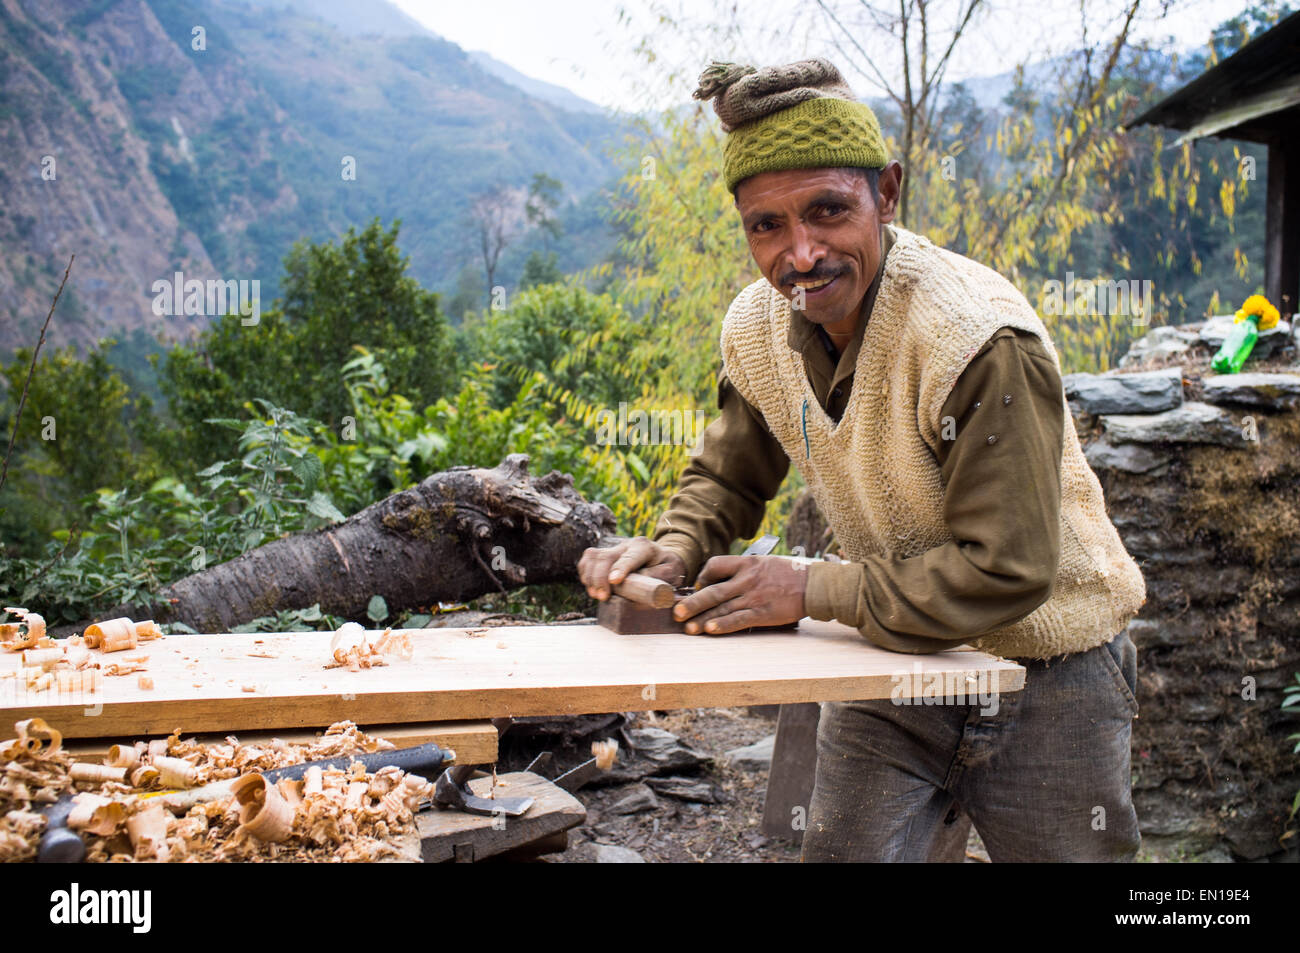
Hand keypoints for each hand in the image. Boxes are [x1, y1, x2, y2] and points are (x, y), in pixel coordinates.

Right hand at [578, 536, 687, 600]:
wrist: (662, 558)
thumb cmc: (667, 567)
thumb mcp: (672, 572)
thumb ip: (660, 576)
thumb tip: (641, 582)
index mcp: (644, 547)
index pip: (630, 557)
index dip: (620, 568)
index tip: (614, 581)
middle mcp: (626, 545)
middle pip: (606, 556)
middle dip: (600, 577)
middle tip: (603, 597)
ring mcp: (614, 548)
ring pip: (593, 556)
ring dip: (590, 577)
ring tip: (596, 594)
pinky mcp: (605, 554)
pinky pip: (588, 559)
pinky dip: (585, 573)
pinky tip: (591, 586)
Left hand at [674, 555, 806, 633]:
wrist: (813, 585)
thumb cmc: (788, 573)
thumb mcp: (763, 563)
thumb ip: (742, 570)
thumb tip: (721, 581)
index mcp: (746, 563)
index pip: (714, 565)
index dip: (701, 577)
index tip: (697, 587)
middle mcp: (746, 579)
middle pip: (712, 591)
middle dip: (692, 603)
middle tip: (676, 613)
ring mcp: (754, 597)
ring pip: (721, 608)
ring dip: (702, 619)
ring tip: (688, 628)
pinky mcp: (762, 613)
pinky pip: (738, 620)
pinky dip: (723, 625)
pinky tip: (710, 630)